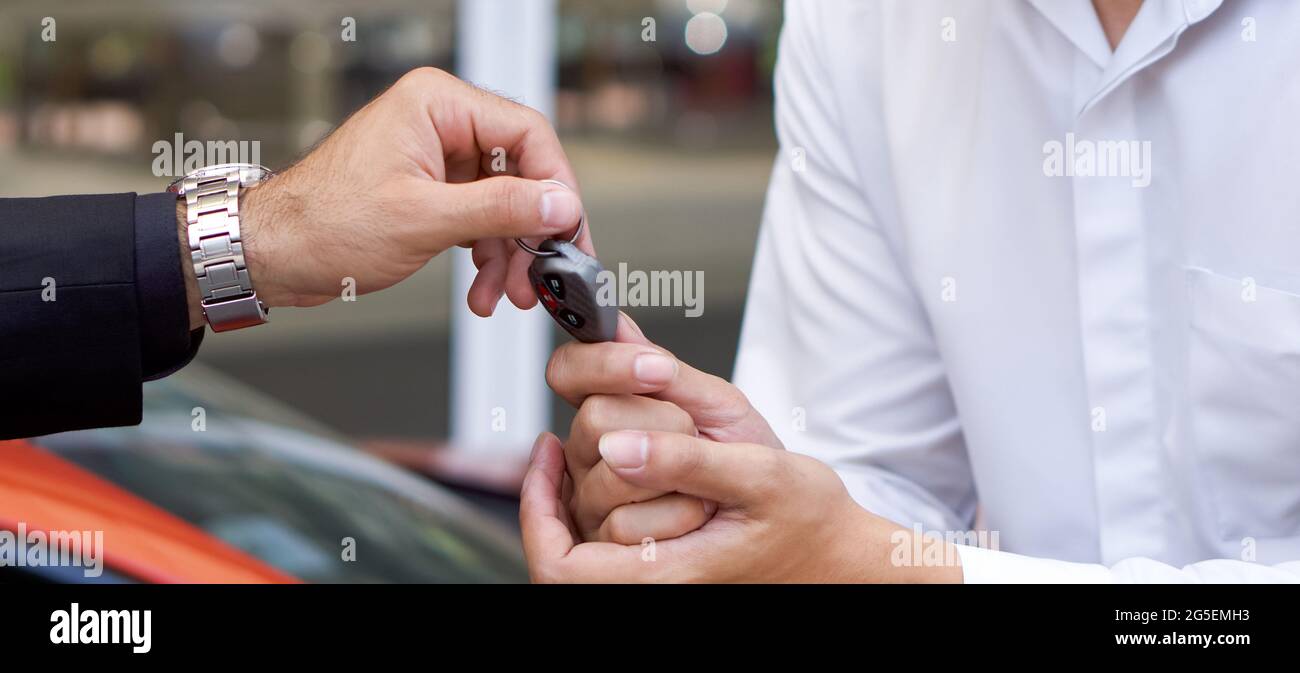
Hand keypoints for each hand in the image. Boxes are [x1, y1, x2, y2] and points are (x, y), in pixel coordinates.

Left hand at [179, 67, 588, 328]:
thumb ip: (501, 209)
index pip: (527, 134)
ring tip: (510, 294)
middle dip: (531, 232)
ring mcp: (435, 158)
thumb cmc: (323, 224)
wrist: (274, 254)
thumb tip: (559, 204)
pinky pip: (479, 220)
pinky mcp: (430, 190)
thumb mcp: (425, 219)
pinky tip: (485, 289)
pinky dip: (487, 257)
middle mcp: (440, 123)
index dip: (555, 185)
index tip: (567, 229)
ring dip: (510, 254)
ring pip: (503, 204)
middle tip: (544, 273)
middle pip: (520, 173)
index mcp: (437, 105)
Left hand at [520, 431, 963, 582]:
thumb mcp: (760, 476)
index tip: (545, 451)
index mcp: (661, 576)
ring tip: (630, 428)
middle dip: (578, 464)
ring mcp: (643, 565)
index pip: (558, 565)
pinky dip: (604, 474)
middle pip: (568, 526)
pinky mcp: (649, 550)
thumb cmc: (806, 519)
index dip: (536, 509)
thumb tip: (616, 445)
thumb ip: (686, 461)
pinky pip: (600, 515)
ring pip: (581, 514)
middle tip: (614, 417)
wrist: (834, 549)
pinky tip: (625, 443)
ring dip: (590, 464)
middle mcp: (643, 578)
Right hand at [545, 313, 782, 542]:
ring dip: (674, 474)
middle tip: (698, 435)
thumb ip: (665, 370)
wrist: (776, 517)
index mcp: (611, 403)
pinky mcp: (604, 543)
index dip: (603, 364)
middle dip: (663, 423)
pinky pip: (623, 524)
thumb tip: (615, 324)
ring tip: (701, 479)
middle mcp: (591, 448)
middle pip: (594, 416)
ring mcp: (591, 495)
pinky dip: (674, 514)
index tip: (656, 368)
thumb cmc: (747, 461)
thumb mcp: (719, 406)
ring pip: (609, 471)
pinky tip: (693, 509)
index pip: (569, 370)